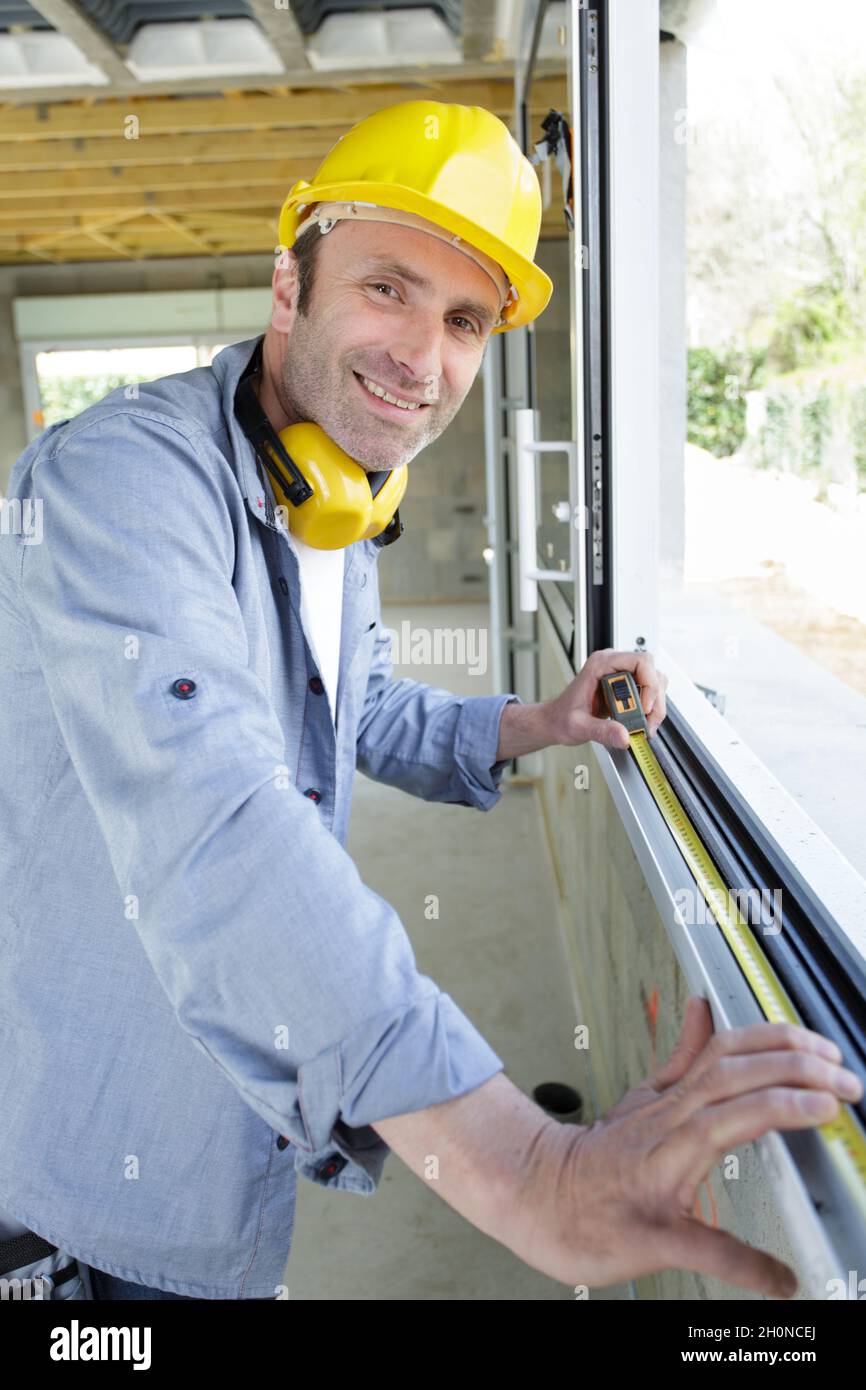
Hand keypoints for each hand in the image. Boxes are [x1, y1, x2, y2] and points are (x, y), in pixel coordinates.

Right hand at [504, 996, 862, 1296]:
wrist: (539, 1200)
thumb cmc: (596, 1159)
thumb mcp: (641, 1097)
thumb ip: (681, 1057)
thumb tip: (703, 1009)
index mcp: (671, 1102)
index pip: (729, 1052)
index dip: (780, 1043)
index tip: (825, 1051)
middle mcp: (667, 1128)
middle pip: (731, 1075)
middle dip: (793, 1066)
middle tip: (843, 1077)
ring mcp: (657, 1174)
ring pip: (717, 1123)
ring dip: (775, 1107)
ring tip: (823, 1107)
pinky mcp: (652, 1231)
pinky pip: (702, 1244)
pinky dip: (745, 1262)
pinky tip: (780, 1278)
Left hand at [544, 647, 668, 749]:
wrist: (555, 721)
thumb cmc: (561, 717)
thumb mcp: (579, 726)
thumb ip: (601, 731)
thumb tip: (624, 736)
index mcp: (600, 664)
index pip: (640, 661)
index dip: (649, 683)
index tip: (644, 706)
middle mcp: (613, 665)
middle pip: (651, 672)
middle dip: (655, 699)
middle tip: (648, 722)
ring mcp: (621, 674)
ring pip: (654, 681)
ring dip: (655, 705)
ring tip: (645, 725)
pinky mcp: (625, 686)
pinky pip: (648, 691)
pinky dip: (650, 708)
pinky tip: (641, 722)